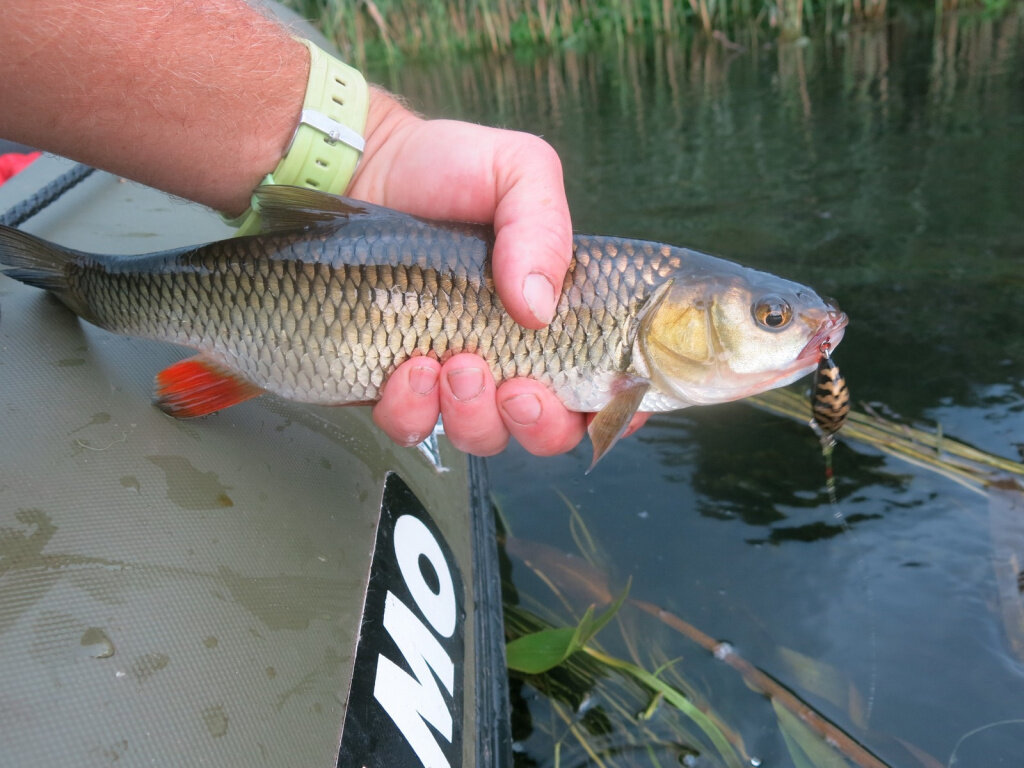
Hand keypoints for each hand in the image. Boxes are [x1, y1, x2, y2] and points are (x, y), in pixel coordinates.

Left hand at [351, 89, 592, 456]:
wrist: (362, 169)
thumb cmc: (446, 167)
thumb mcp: (517, 170)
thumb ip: (544, 227)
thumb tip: (538, 308)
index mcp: (559, 312)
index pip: (607, 384)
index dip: (617, 408)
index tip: (600, 401)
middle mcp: (513, 353)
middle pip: (552, 431)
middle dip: (541, 423)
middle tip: (516, 386)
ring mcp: (456, 376)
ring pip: (484, 436)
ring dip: (476, 417)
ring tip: (454, 363)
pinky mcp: (398, 384)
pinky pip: (413, 427)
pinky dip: (414, 411)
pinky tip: (408, 369)